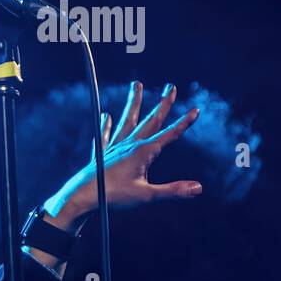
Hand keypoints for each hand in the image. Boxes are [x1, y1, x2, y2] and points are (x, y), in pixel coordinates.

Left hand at [45, 81, 202, 226]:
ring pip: (127, 120)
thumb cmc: (114, 196)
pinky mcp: (101, 153)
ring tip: (136, 84)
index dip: (184, 123)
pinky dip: (106, 125)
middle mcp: (129, 145)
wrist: (82, 196)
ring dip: (134, 102)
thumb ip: (173, 190)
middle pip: (150, 120)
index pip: (169, 134)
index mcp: (143, 152)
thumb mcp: (147, 195)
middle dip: (163, 104)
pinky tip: (105, 116)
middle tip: (171, 87)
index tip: (195, 110)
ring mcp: (114, 147)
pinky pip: (105, 136)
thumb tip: (198, 188)